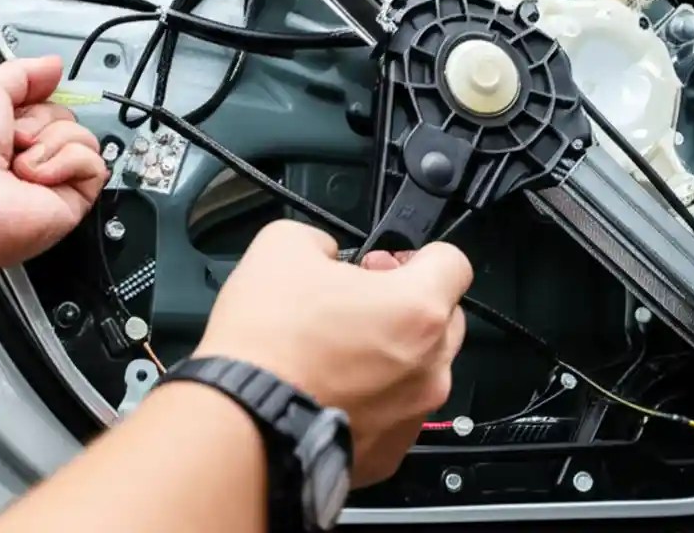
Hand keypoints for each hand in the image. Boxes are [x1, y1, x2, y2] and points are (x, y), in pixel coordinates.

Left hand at [0, 57, 108, 274]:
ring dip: (50, 141)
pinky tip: (35, 175)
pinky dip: (66, 162)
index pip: (46, 103)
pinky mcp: (66, 203)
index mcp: (1, 131)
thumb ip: (23, 72)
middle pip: (67, 119)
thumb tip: (54, 66)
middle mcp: (24, 157)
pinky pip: (93, 165)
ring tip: (18, 161)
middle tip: (13, 135)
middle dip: (41, 119)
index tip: (34, 93)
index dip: (41, 96)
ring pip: (83, 139)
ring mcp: (46, 181)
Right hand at [193, 221, 471, 487]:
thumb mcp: (281, 247)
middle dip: (405, 304)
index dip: (418, 254)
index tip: (388, 263)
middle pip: (443, 319)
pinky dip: (372, 399)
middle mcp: (429, 366)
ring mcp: (413, 414)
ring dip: (390, 354)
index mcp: (418, 309)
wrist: (239, 422)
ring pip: (421, 369)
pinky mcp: (389, 453)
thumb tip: (325, 253)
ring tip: (335, 350)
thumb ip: (320, 239)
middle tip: (354, 302)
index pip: (454, 262)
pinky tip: (328, 388)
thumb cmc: (265, 346)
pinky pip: (395, 413)